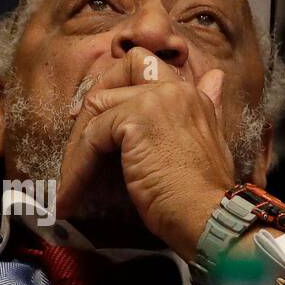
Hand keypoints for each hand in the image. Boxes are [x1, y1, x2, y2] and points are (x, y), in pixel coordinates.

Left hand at [55, 46, 236, 257]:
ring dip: (78, 145)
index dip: (117, 87)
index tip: (99, 119)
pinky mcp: (134, 120)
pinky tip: (70, 195)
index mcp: (192, 95)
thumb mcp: (210, 144)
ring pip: (98, 107)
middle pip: (119, 73)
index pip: (146, 67)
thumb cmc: (204, 197)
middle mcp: (175, 89)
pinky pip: (90, 137)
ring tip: (70, 183)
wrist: (209, 217)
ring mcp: (155, 101)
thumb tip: (215, 77)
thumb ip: (207, 109)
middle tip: (78, 141)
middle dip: (94, 103)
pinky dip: (76, 167)